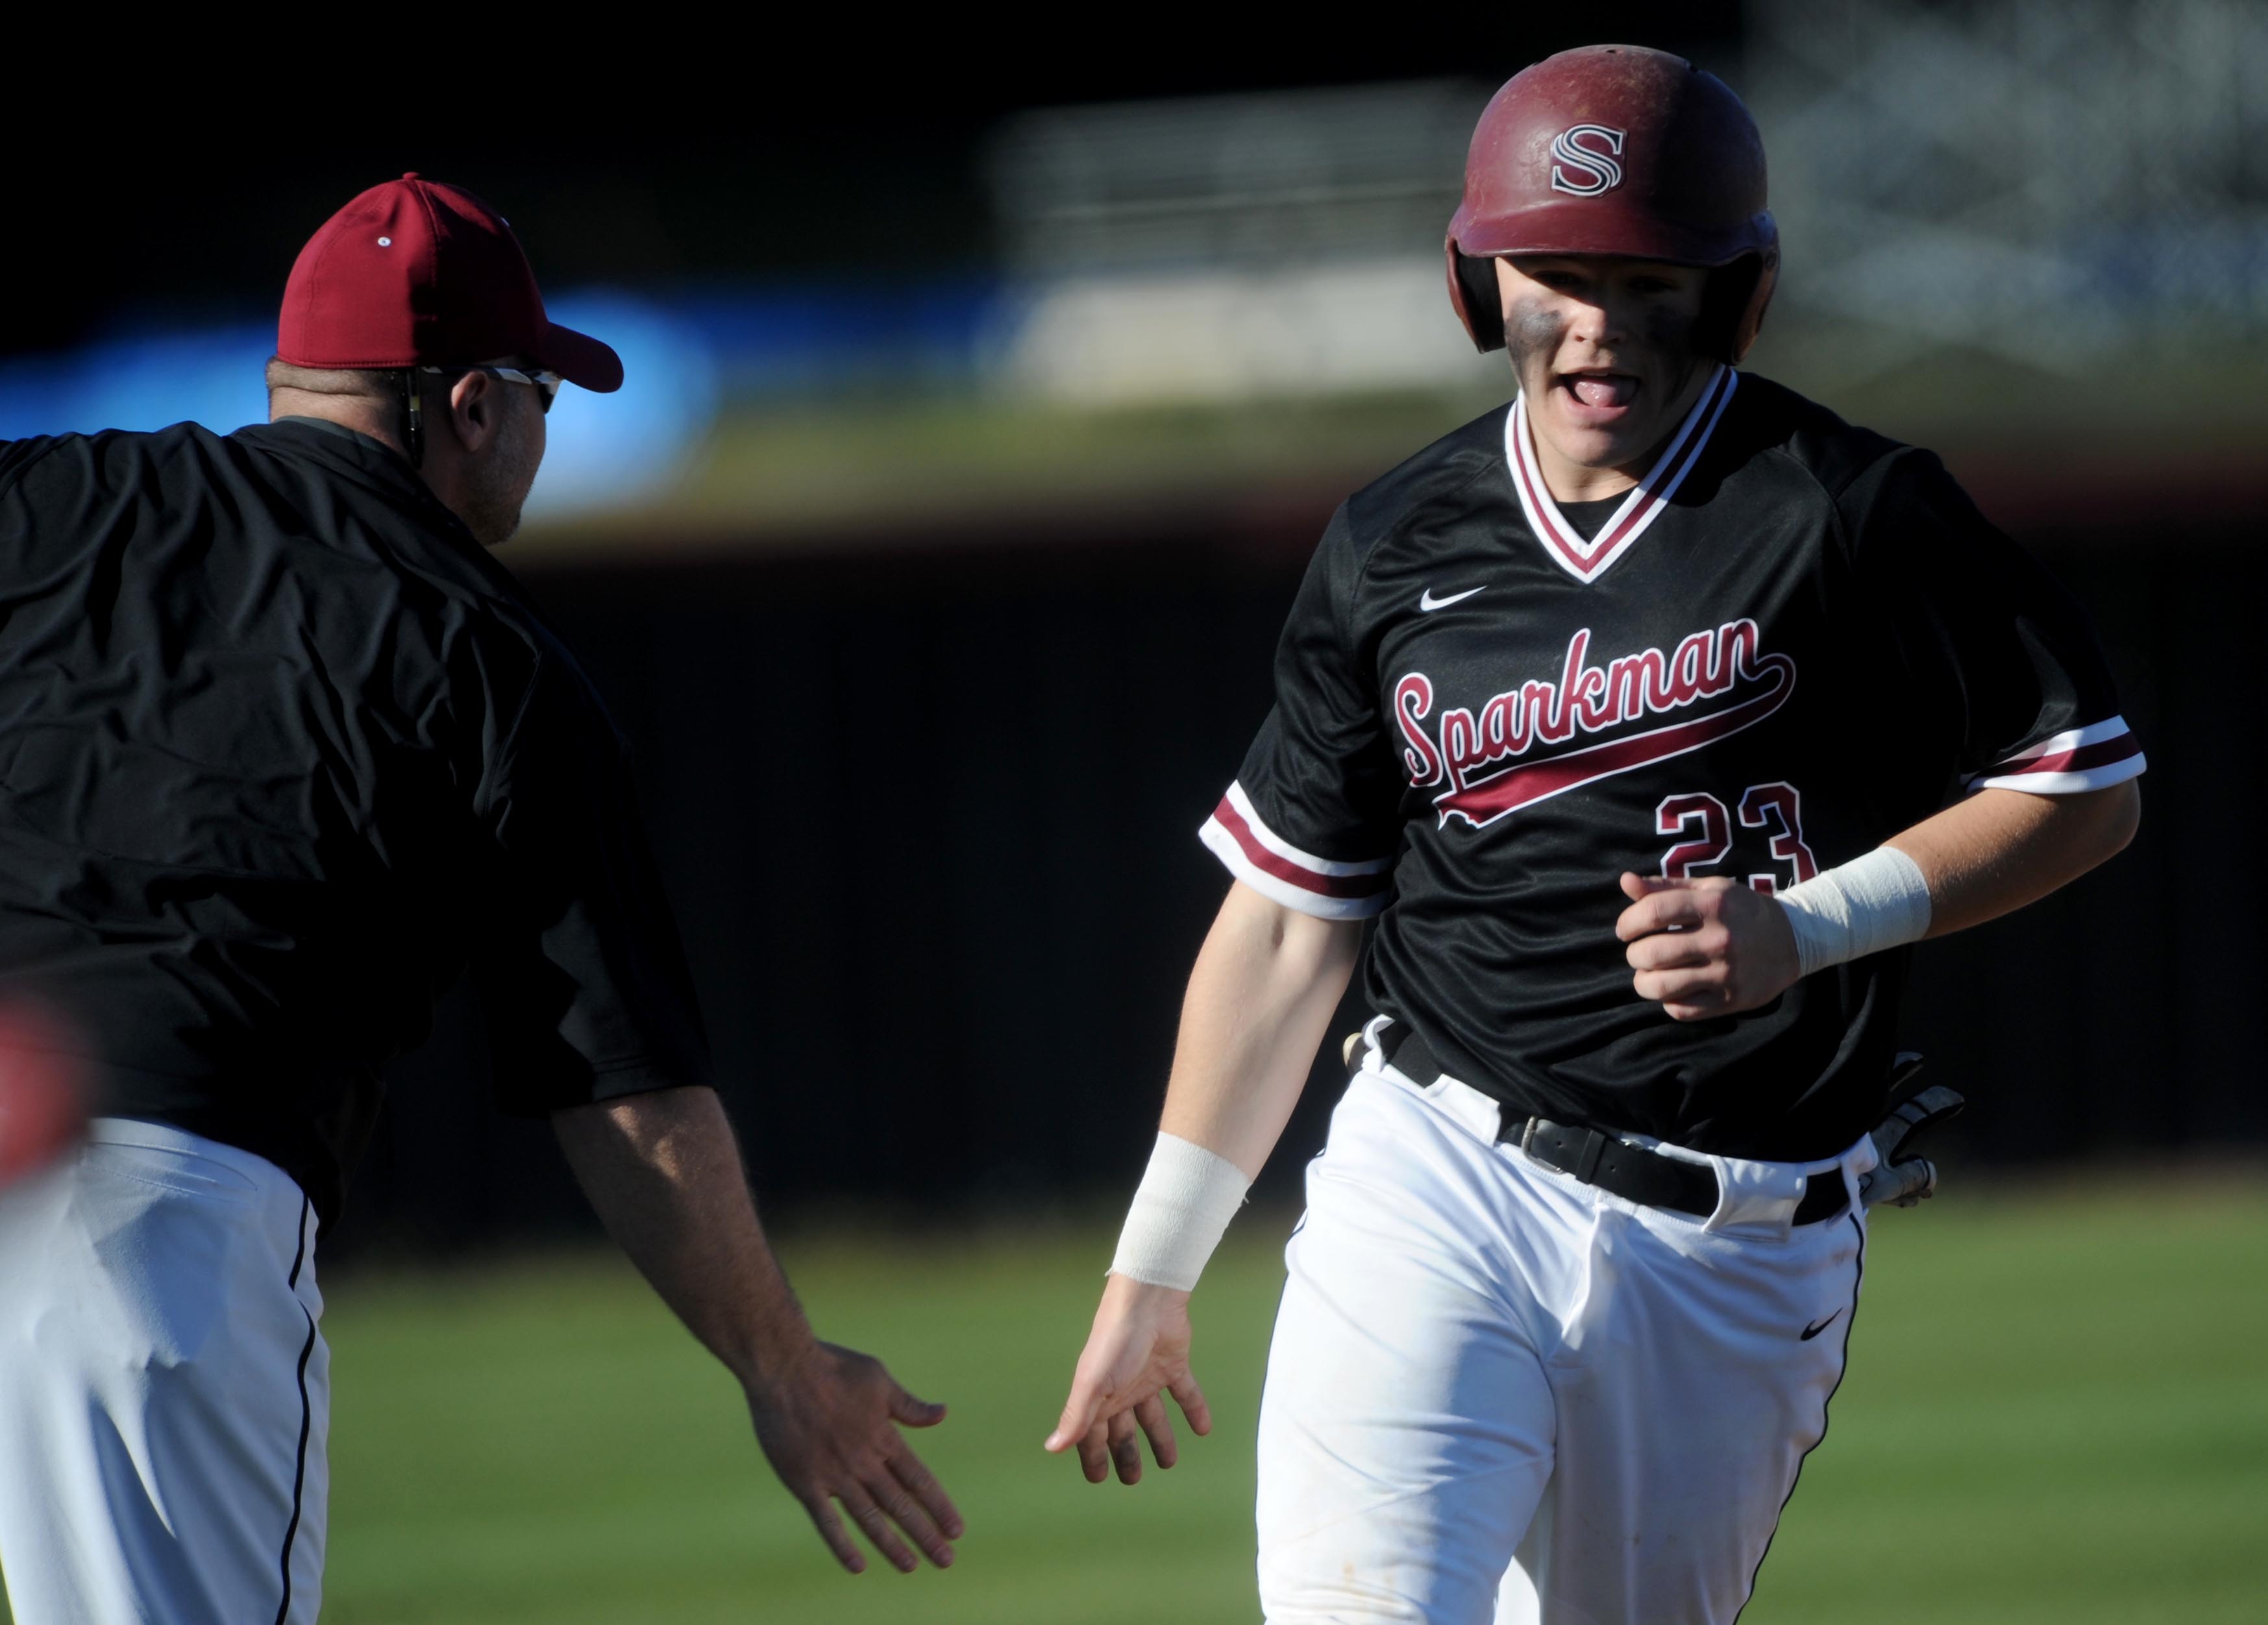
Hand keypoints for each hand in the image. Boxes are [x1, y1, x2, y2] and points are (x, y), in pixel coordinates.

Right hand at [745, 1341, 962, 1574]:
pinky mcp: (805, 1482)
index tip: (957, 1530)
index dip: (939, 1507)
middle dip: (925, 1535)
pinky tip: (857, 1565)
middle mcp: (864, 1461)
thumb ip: (909, 1406)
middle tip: (946, 1560)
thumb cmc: (834, 1367)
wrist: (785, 1367)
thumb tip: (942, 1413)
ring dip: (892, 1545)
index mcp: (885, 1437)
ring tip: (911, 1566)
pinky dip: (842, 1544)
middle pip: (900, 1506)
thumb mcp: (880, 1380)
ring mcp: (835, 1474)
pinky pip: (827, 1521)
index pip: (920, 1481)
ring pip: (869, 1519)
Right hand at [1045, 1273, 1212, 1485]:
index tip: (1097, 1479)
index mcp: (1099, 1395)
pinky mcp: (1173, 1365)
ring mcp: (1148, 1377)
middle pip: (1123, 1430)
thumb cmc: (1114, 1341)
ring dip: (1161, 1439)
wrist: (1148, 1301)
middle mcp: (1122, 1389)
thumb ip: (1076, 1417)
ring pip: (1154, 1417)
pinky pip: (1185, 1393)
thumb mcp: (1092, 1383)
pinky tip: (1204, 1429)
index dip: (1093, 1456)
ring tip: (1169, 1462)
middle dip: (1126, 1454)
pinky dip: (1195, 1410)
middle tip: (1132, 1479)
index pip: (1093, 1434)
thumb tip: (1052, 1448)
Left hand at [1616, 872, 1800, 1020]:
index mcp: (1714, 905)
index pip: (1653, 912)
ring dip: (1643, 982)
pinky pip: (1682, 1010)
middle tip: (1638, 953)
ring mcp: (1727, 973)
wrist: (1792, 940)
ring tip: (1647, 974)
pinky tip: (1672, 990)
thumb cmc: (1739, 910)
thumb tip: (1625, 880)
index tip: (1625, 930)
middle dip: (1633, 955)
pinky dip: (1667, 1002)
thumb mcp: (1709, 890)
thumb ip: (1665, 887)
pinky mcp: (1732, 1001)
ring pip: (1661, 987)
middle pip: (1651, 953)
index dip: (1628, 922)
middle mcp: (1720, 939)